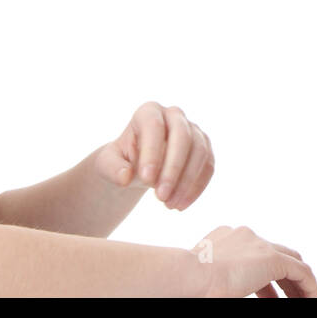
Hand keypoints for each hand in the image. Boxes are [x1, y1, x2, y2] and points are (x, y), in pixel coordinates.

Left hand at [95, 101, 213, 209]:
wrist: (140, 167)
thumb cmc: (122, 161)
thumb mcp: (108, 164)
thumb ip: (113, 169)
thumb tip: (125, 177)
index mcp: (148, 112)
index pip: (154, 126)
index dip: (152, 152)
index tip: (146, 179)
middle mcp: (174, 115)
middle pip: (182, 136)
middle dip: (174, 168)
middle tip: (161, 197)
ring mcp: (193, 130)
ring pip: (199, 152)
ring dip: (187, 181)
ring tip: (169, 205)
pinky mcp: (205, 148)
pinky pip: (208, 166)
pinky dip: (196, 188)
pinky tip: (180, 205)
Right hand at [191, 225, 316, 297]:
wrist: (188, 275)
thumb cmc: (188, 284)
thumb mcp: (206, 279)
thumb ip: (219, 280)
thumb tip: (220, 291)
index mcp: (225, 237)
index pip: (254, 252)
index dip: (263, 276)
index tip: (267, 295)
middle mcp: (244, 235)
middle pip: (276, 253)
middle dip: (284, 278)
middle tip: (289, 298)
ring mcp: (259, 244)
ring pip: (291, 262)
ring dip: (298, 285)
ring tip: (304, 302)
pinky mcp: (272, 258)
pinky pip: (301, 272)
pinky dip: (309, 287)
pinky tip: (312, 300)